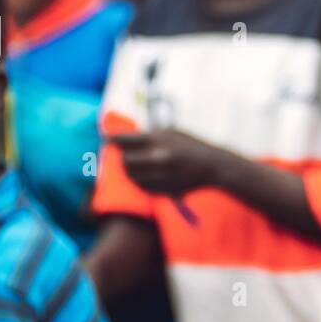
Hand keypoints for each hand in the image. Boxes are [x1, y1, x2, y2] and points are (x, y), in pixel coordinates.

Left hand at [109, 130, 223, 197]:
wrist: (212, 166)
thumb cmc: (190, 145)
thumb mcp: (172, 132)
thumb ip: (149, 135)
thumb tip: (123, 139)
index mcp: (159, 139)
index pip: (126, 140)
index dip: (113, 140)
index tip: (108, 141)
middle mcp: (158, 157)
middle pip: (126, 161)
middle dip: (123, 158)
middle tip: (124, 157)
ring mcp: (161, 175)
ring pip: (132, 176)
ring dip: (131, 172)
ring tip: (136, 167)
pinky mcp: (165, 189)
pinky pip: (143, 187)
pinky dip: (141, 182)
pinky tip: (147, 177)